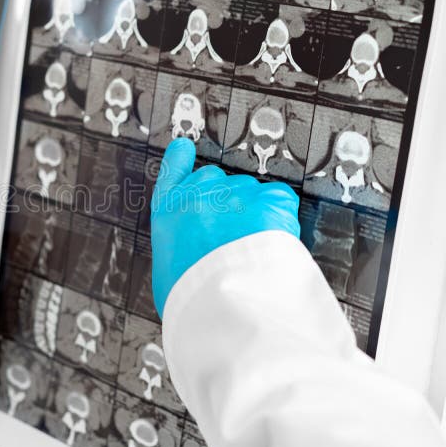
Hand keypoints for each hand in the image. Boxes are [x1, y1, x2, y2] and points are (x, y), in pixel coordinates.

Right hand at [151, 138, 300, 317]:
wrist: (221, 298)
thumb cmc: (190, 292)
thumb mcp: (165, 271)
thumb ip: (177, 251)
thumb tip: (189, 257)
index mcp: (169, 211)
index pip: (172, 173)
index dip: (180, 158)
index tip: (184, 148)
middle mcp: (199, 194)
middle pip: (215, 181)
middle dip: (223, 201)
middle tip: (230, 235)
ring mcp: (235, 193)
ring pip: (250, 193)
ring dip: (253, 214)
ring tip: (253, 249)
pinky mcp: (268, 201)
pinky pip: (279, 200)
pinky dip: (280, 217)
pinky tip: (274, 240)